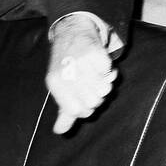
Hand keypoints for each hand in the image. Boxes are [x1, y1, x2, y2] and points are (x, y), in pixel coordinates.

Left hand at [46, 18, 117, 134]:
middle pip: (93, 102)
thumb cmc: (66, 66)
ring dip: (104, 84)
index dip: (85, 109)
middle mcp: (67, 73)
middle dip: (96, 96)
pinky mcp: (96, 53)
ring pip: (104, 89)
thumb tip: (60, 132)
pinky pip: (110, 74)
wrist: (72, 33)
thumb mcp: (60, 87)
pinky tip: (101, 66)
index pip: (76, 111)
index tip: (84, 100)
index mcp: (55, 83)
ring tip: (96, 75)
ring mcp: (81, 63)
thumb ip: (64, 111)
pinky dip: (109, 72)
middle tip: (91, 86)